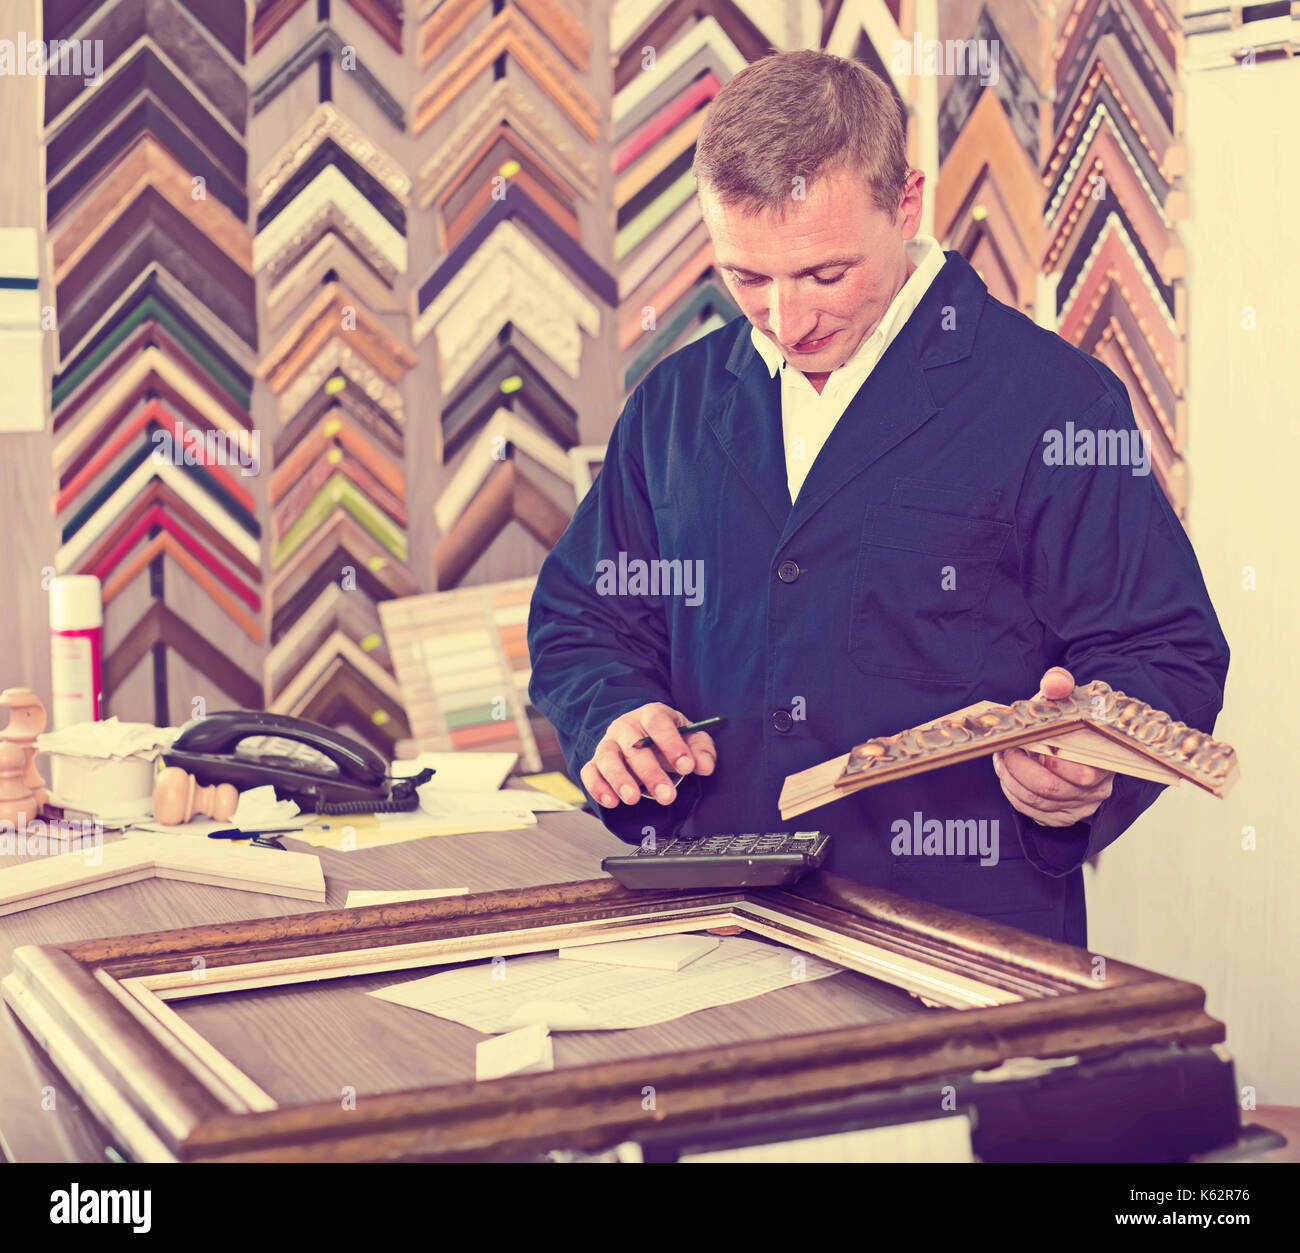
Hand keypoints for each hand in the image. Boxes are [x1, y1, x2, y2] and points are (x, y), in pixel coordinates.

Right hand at [581, 703, 716, 807]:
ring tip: (633, 799)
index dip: (672, 744)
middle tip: (667, 796)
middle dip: (651, 773)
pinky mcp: (595, 762)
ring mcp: (608, 743)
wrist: (647, 738)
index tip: (686, 767)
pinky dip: (597, 787)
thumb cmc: (671, 739)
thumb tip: (704, 766)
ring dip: (619, 779)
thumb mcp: (693, 739)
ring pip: (607, 758)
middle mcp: (626, 726)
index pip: (658, 723)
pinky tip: (611, 802)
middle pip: (634, 745)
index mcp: (651, 714)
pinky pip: (589, 773)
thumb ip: (702, 751)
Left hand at [992, 666, 1113, 826]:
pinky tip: (1008, 774)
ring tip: (1003, 758)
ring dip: (1010, 779)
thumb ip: (1061, 685)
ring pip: (1036, 802)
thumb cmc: (1068, 720)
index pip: (1081, 774)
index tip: (1026, 742)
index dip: (1049, 760)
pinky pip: (1031, 812)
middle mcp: (1097, 791)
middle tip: (1005, 750)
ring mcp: (1079, 808)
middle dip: (1018, 768)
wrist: (1069, 739)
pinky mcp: (1061, 817)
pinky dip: (1012, 793)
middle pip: (1050, 789)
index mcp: (1105, 762)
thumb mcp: (1067, 699)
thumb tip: (1054, 683)